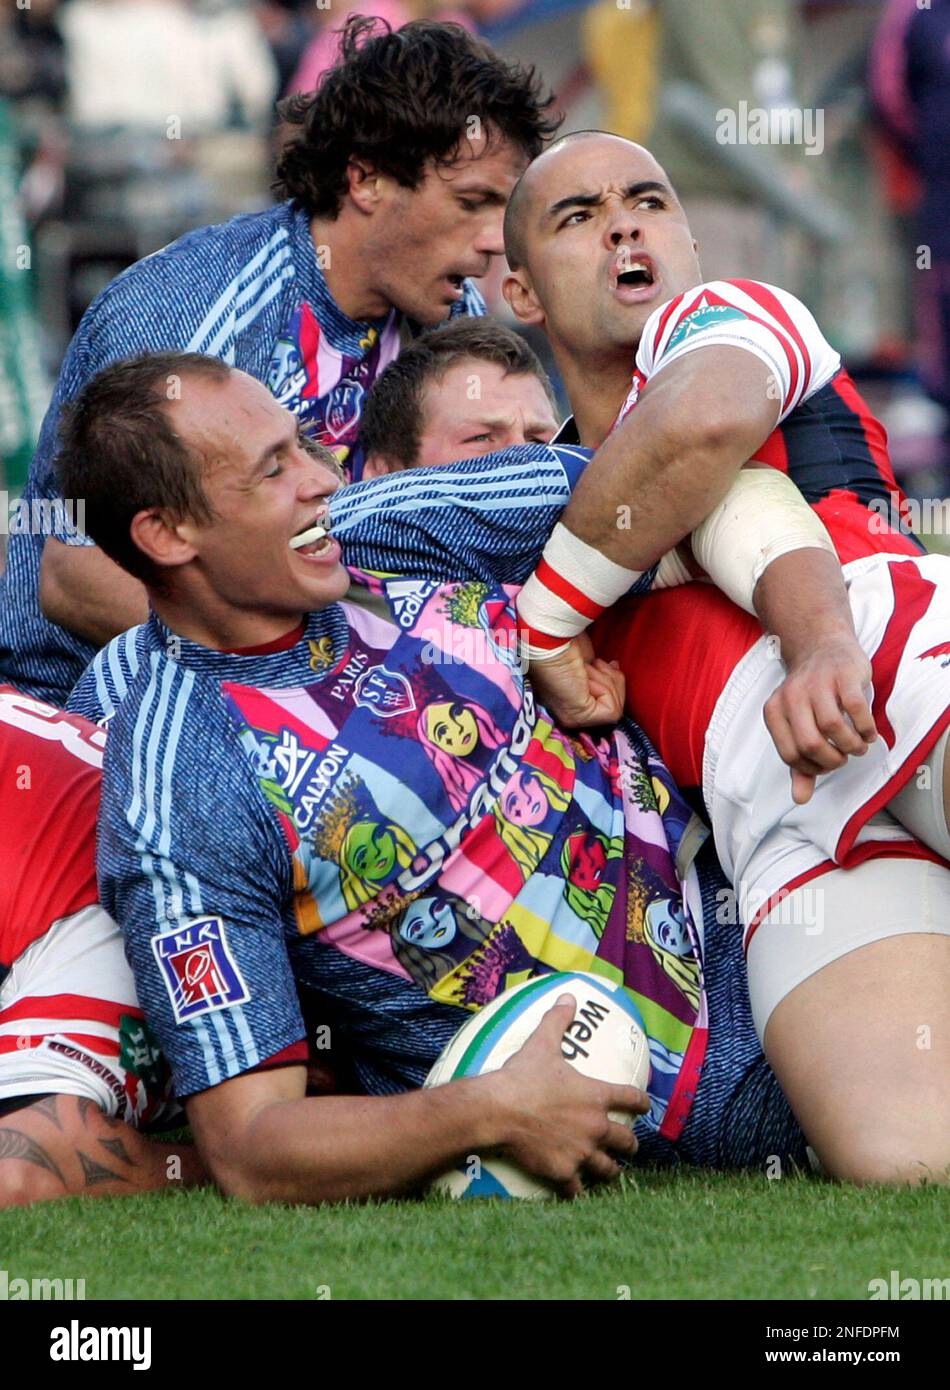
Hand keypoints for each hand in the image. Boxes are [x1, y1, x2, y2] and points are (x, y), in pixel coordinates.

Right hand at [487, 994, 647, 1197]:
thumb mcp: (542, 1043)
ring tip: (610, 1172)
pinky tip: (577, 1191)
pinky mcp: (563, 1171)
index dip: (641, 1102)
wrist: (499, 1110)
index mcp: (596, 1095)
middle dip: (629, 1145)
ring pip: (608, 1170)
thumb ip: (558, 1020)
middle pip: (626, 1141)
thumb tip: (569, 995)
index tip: (645, 1106)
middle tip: (628, 1146)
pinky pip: (578, 1189)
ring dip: (610, 1171)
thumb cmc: (522, 1076)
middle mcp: (596, 1126)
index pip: (631, 1098)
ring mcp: (581, 1152)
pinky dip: (579, 1190)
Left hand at [528, 634, 625, 728]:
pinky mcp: (579, 717)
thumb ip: (601, 671)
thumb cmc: (564, 644)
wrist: (552, 643)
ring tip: (586, 669)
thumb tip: (615, 668)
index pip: (606, 702)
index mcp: (568, 701)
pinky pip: (611, 711)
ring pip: (614, 709)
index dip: (611, 682)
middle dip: (610, 680)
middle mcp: (569, 714)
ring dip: (605, 681)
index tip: (612, 665)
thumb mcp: (590, 660)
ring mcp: (573, 719)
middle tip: (593, 665)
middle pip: (613, 706)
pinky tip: (586, 679)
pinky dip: (605, 689)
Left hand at [763, 635, 876, 805]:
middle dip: (832, 760)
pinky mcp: (844, 675)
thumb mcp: (798, 725)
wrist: (822, 647)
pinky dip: (866, 727)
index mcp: (774, 711)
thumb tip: (800, 798)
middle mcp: (792, 696)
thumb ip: (799, 763)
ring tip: (857, 746)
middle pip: (810, 743)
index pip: (789, 755)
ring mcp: (818, 683)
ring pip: (833, 727)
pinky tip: (868, 732)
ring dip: (851, 746)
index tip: (826, 765)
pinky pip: (857, 709)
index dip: (811, 767)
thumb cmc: (811, 695)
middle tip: (844, 758)